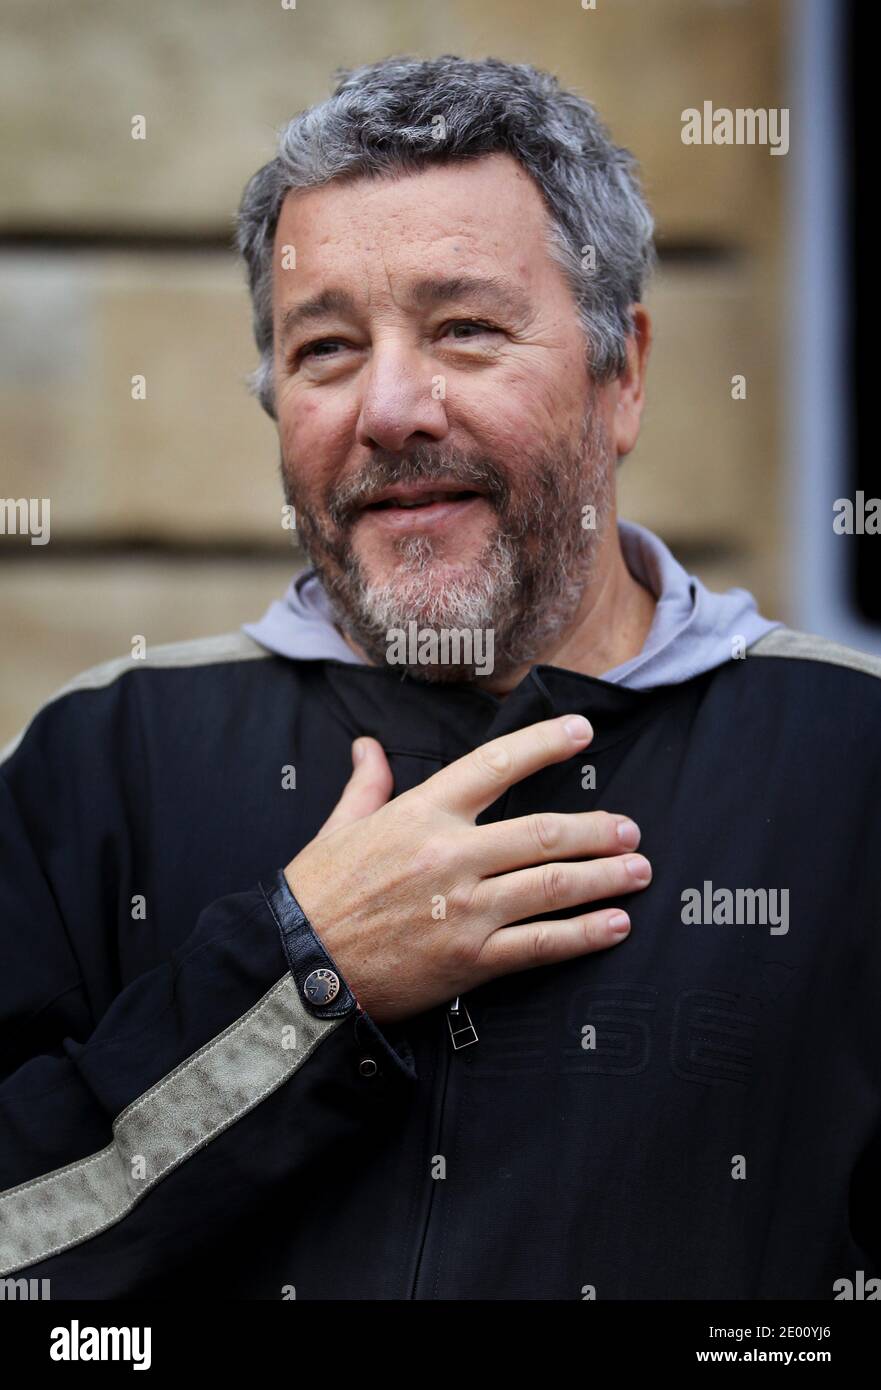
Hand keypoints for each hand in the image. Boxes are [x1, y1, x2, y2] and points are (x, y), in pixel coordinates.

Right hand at [283, 714, 650, 1023]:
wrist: (297, 965)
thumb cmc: (316, 894)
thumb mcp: (338, 828)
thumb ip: (366, 785)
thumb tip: (367, 747)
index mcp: (422, 813)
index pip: (496, 764)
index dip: (544, 743)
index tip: (582, 732)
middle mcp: (451, 854)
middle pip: (544, 831)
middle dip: (598, 830)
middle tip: (630, 830)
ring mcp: (465, 908)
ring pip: (553, 884)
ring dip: (605, 877)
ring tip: (639, 871)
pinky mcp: (470, 959)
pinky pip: (541, 943)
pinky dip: (585, 934)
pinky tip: (615, 926)